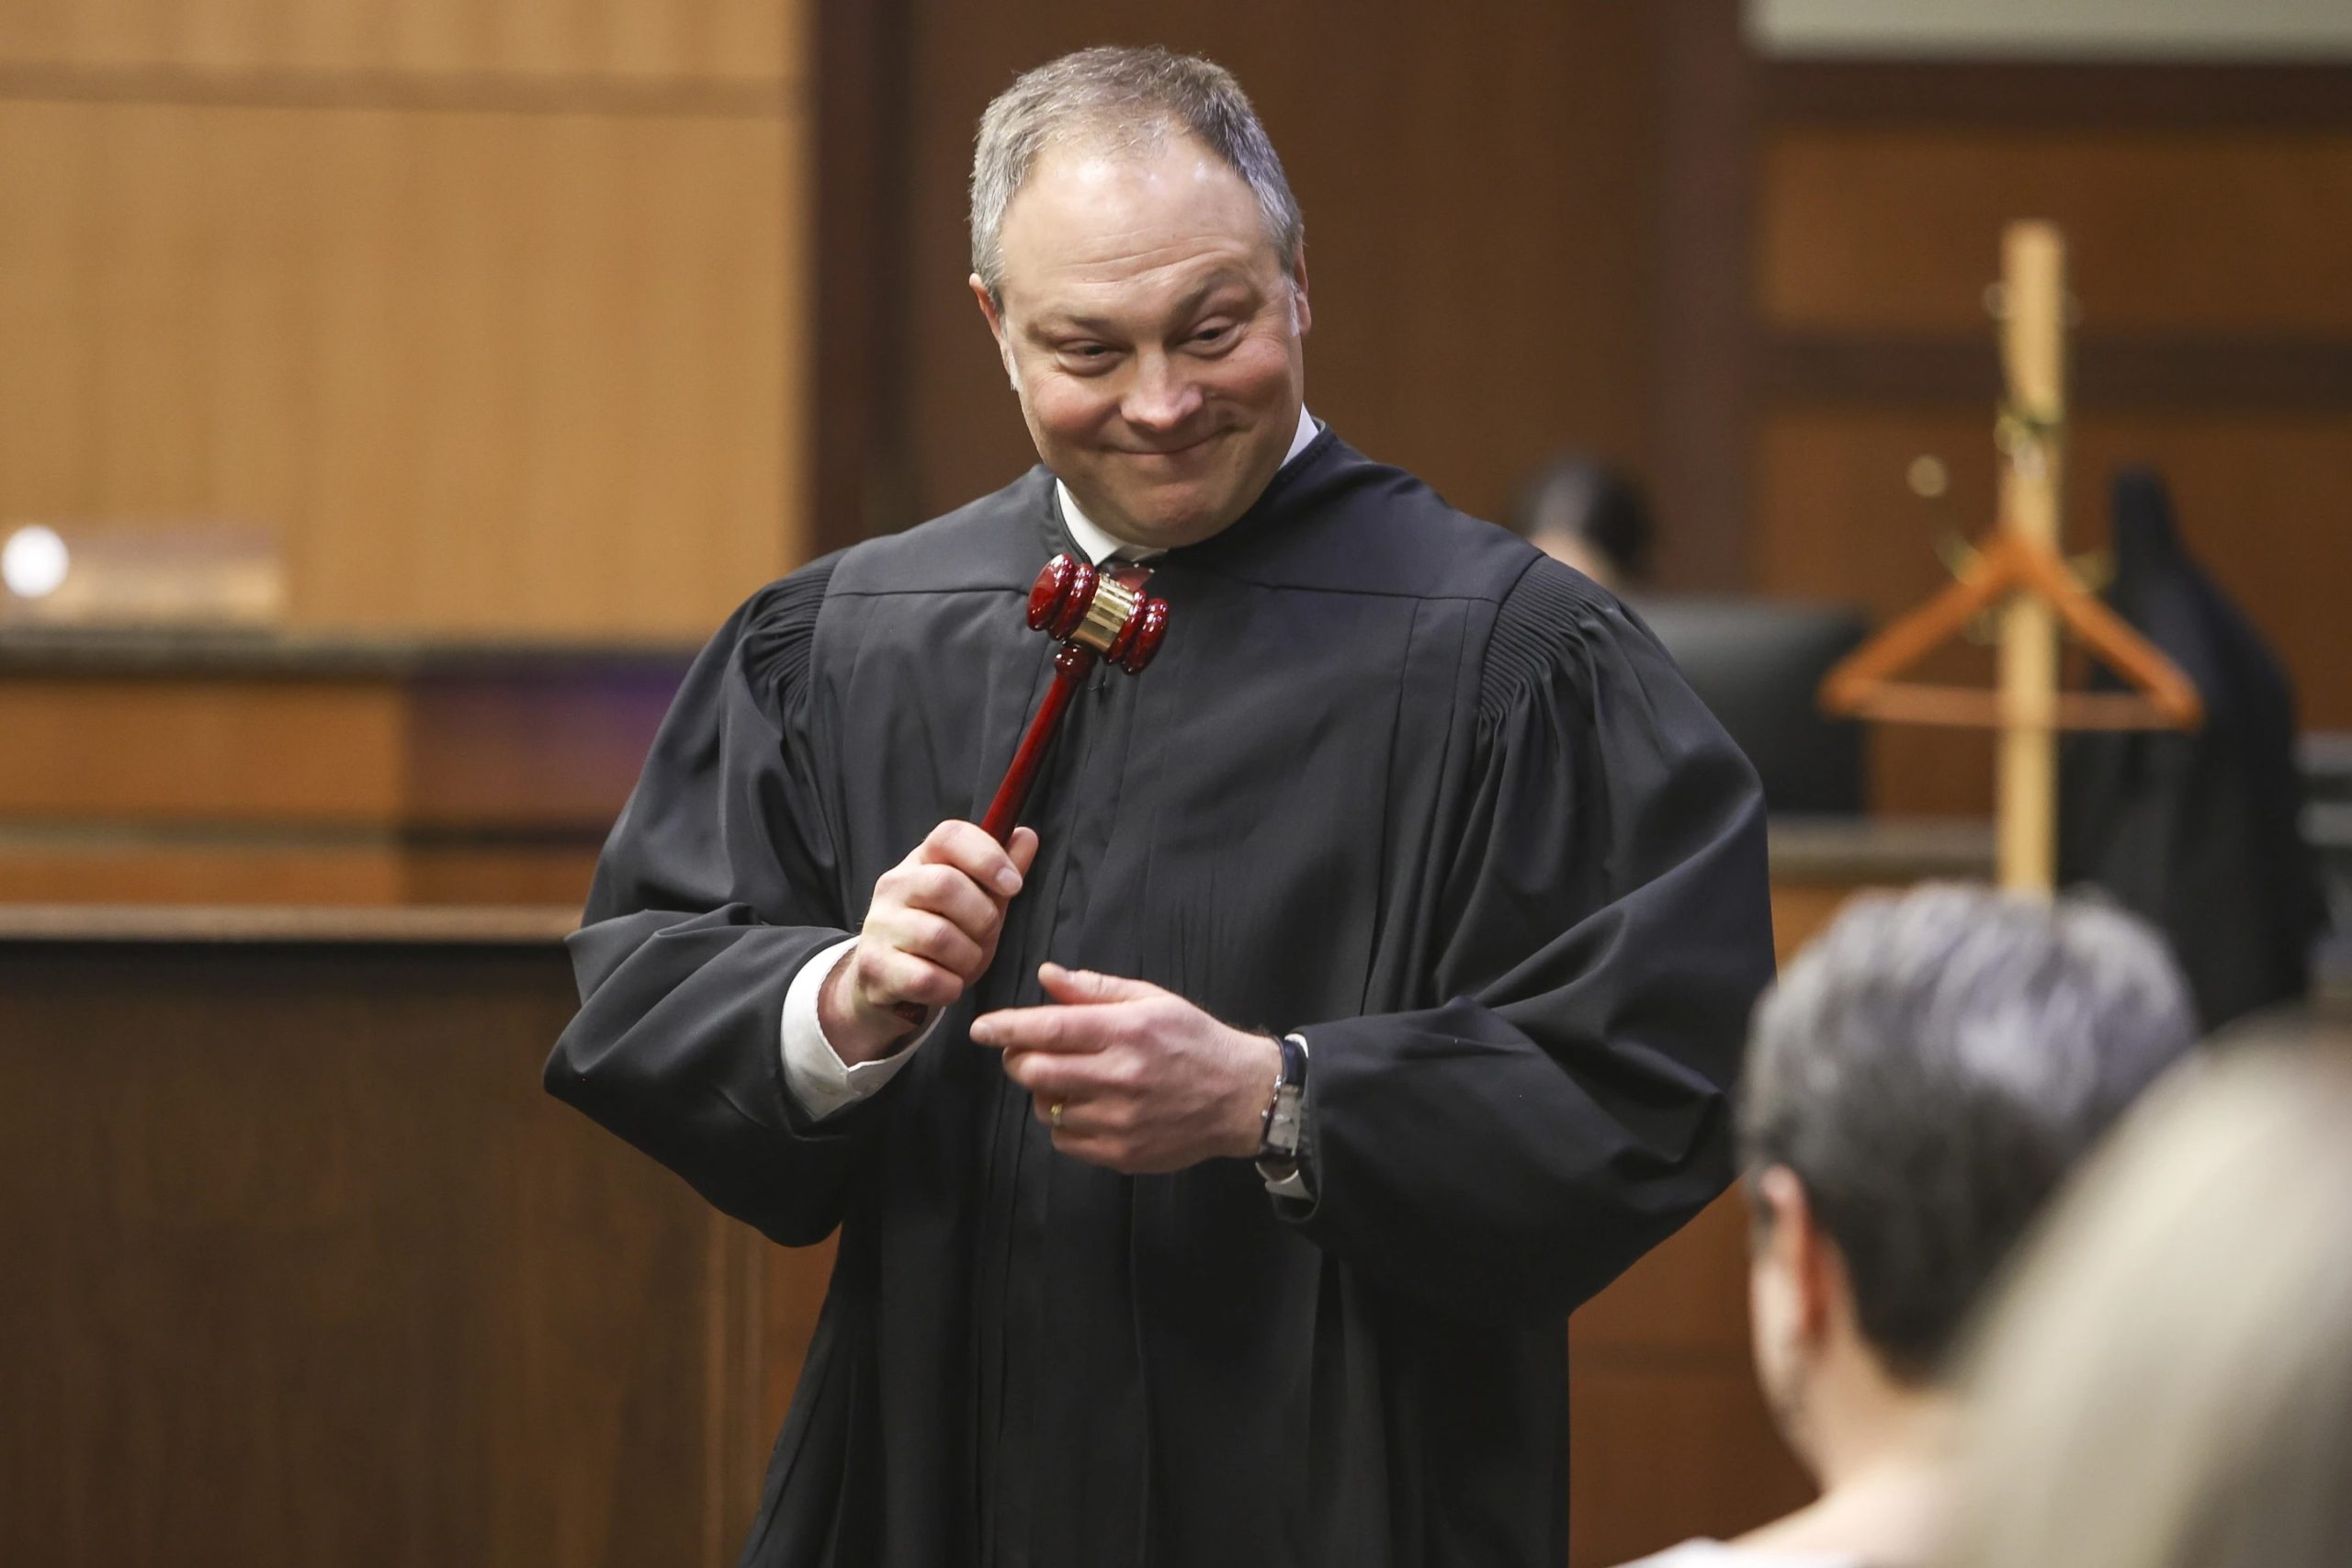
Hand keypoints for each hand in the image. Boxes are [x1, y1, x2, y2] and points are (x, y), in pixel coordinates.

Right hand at [821, 821, 1040, 1064]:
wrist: (890, 983)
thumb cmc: (941, 937)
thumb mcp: (976, 902)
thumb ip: (1000, 872)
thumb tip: (1027, 836)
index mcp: (922, 861)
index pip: (950, 836)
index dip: (987, 856)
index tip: (1013, 885)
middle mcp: (894, 886)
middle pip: (946, 884)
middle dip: (982, 917)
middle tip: (985, 936)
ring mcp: (879, 926)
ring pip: (938, 936)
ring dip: (968, 958)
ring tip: (964, 963)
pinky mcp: (875, 967)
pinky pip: (927, 978)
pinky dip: (949, 987)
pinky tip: (947, 984)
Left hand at [969, 963, 1279, 1174]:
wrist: (1241, 1098)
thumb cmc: (1194, 1041)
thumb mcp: (1152, 1000)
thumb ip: (1095, 990)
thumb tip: (1047, 976)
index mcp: (1127, 1032)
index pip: (1050, 1029)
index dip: (1007, 1028)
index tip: (980, 1028)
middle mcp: (1121, 1077)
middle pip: (1036, 1072)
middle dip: (1017, 1060)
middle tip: (1023, 1052)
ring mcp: (1120, 1122)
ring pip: (1046, 1110)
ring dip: (1043, 1093)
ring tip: (1069, 1079)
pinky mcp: (1122, 1154)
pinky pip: (1065, 1142)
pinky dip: (1063, 1124)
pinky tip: (1087, 1107)